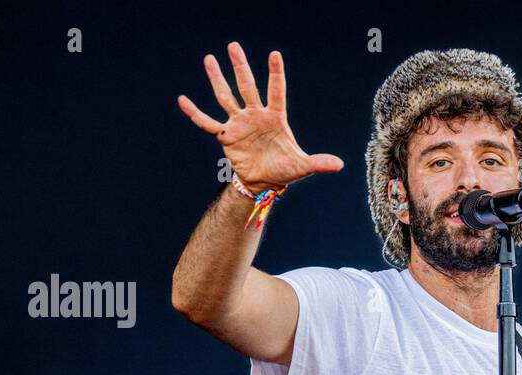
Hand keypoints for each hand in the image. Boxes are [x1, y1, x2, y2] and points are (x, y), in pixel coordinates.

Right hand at [178, 42, 343, 191]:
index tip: (274, 54)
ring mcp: (239, 123)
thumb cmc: (284, 170)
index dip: (275, 75)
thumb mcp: (303, 166)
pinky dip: (195, 113)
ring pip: (226, 97)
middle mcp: (255, 115)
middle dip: (240, 67)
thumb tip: (340, 165)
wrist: (263, 182)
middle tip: (233, 45)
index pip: (276, 92)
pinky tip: (182, 100)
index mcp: (275, 118)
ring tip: (210, 58)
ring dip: (218, 79)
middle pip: (247, 87)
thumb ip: (319, 163)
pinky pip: (207, 122)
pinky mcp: (226, 135)